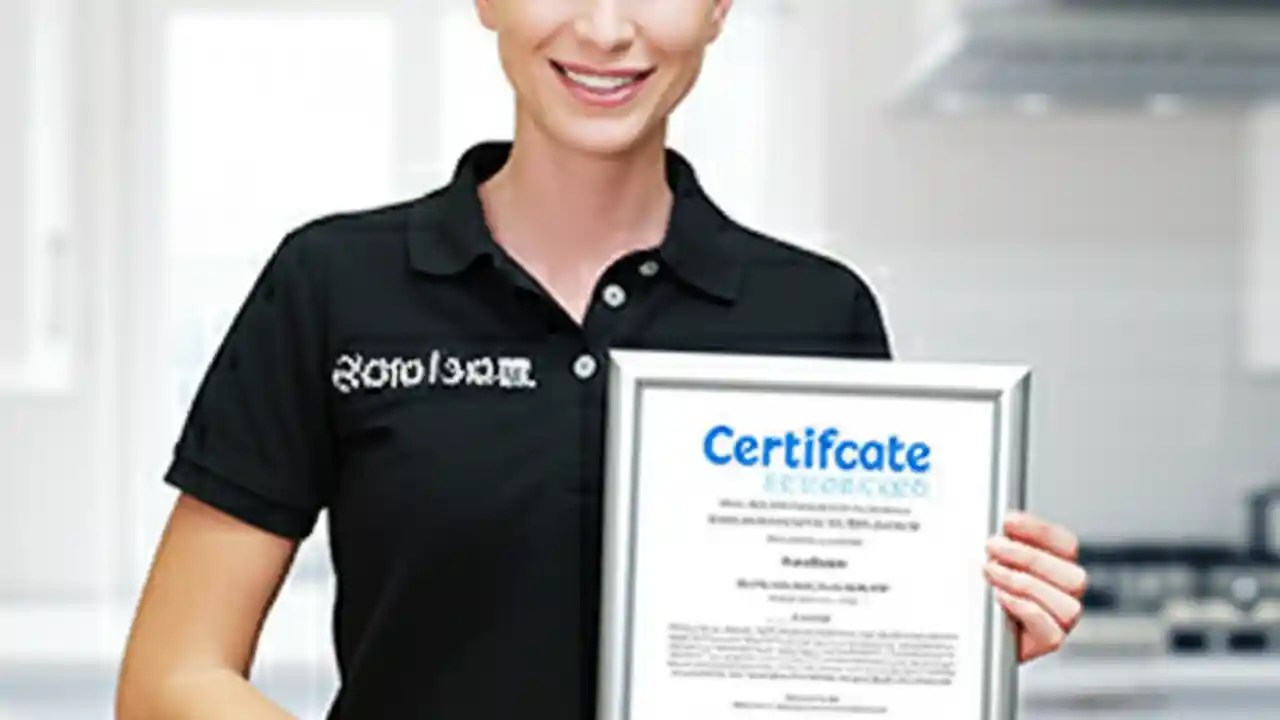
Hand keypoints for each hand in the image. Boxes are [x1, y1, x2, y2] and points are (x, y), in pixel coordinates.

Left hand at [983, 511, 1087, 662]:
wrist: (967, 629)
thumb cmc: (980, 590)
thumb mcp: (989, 558)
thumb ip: (999, 541)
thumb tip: (989, 519)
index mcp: (1058, 566)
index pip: (1066, 544)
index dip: (1038, 530)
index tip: (1008, 521)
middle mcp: (1066, 593)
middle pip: (1070, 573)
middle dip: (1027, 556)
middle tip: (992, 548)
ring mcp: (1061, 620)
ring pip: (1065, 603)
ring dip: (1023, 583)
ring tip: (991, 573)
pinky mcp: (1048, 641)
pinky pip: (1050, 629)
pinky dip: (1024, 608)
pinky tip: (1001, 597)